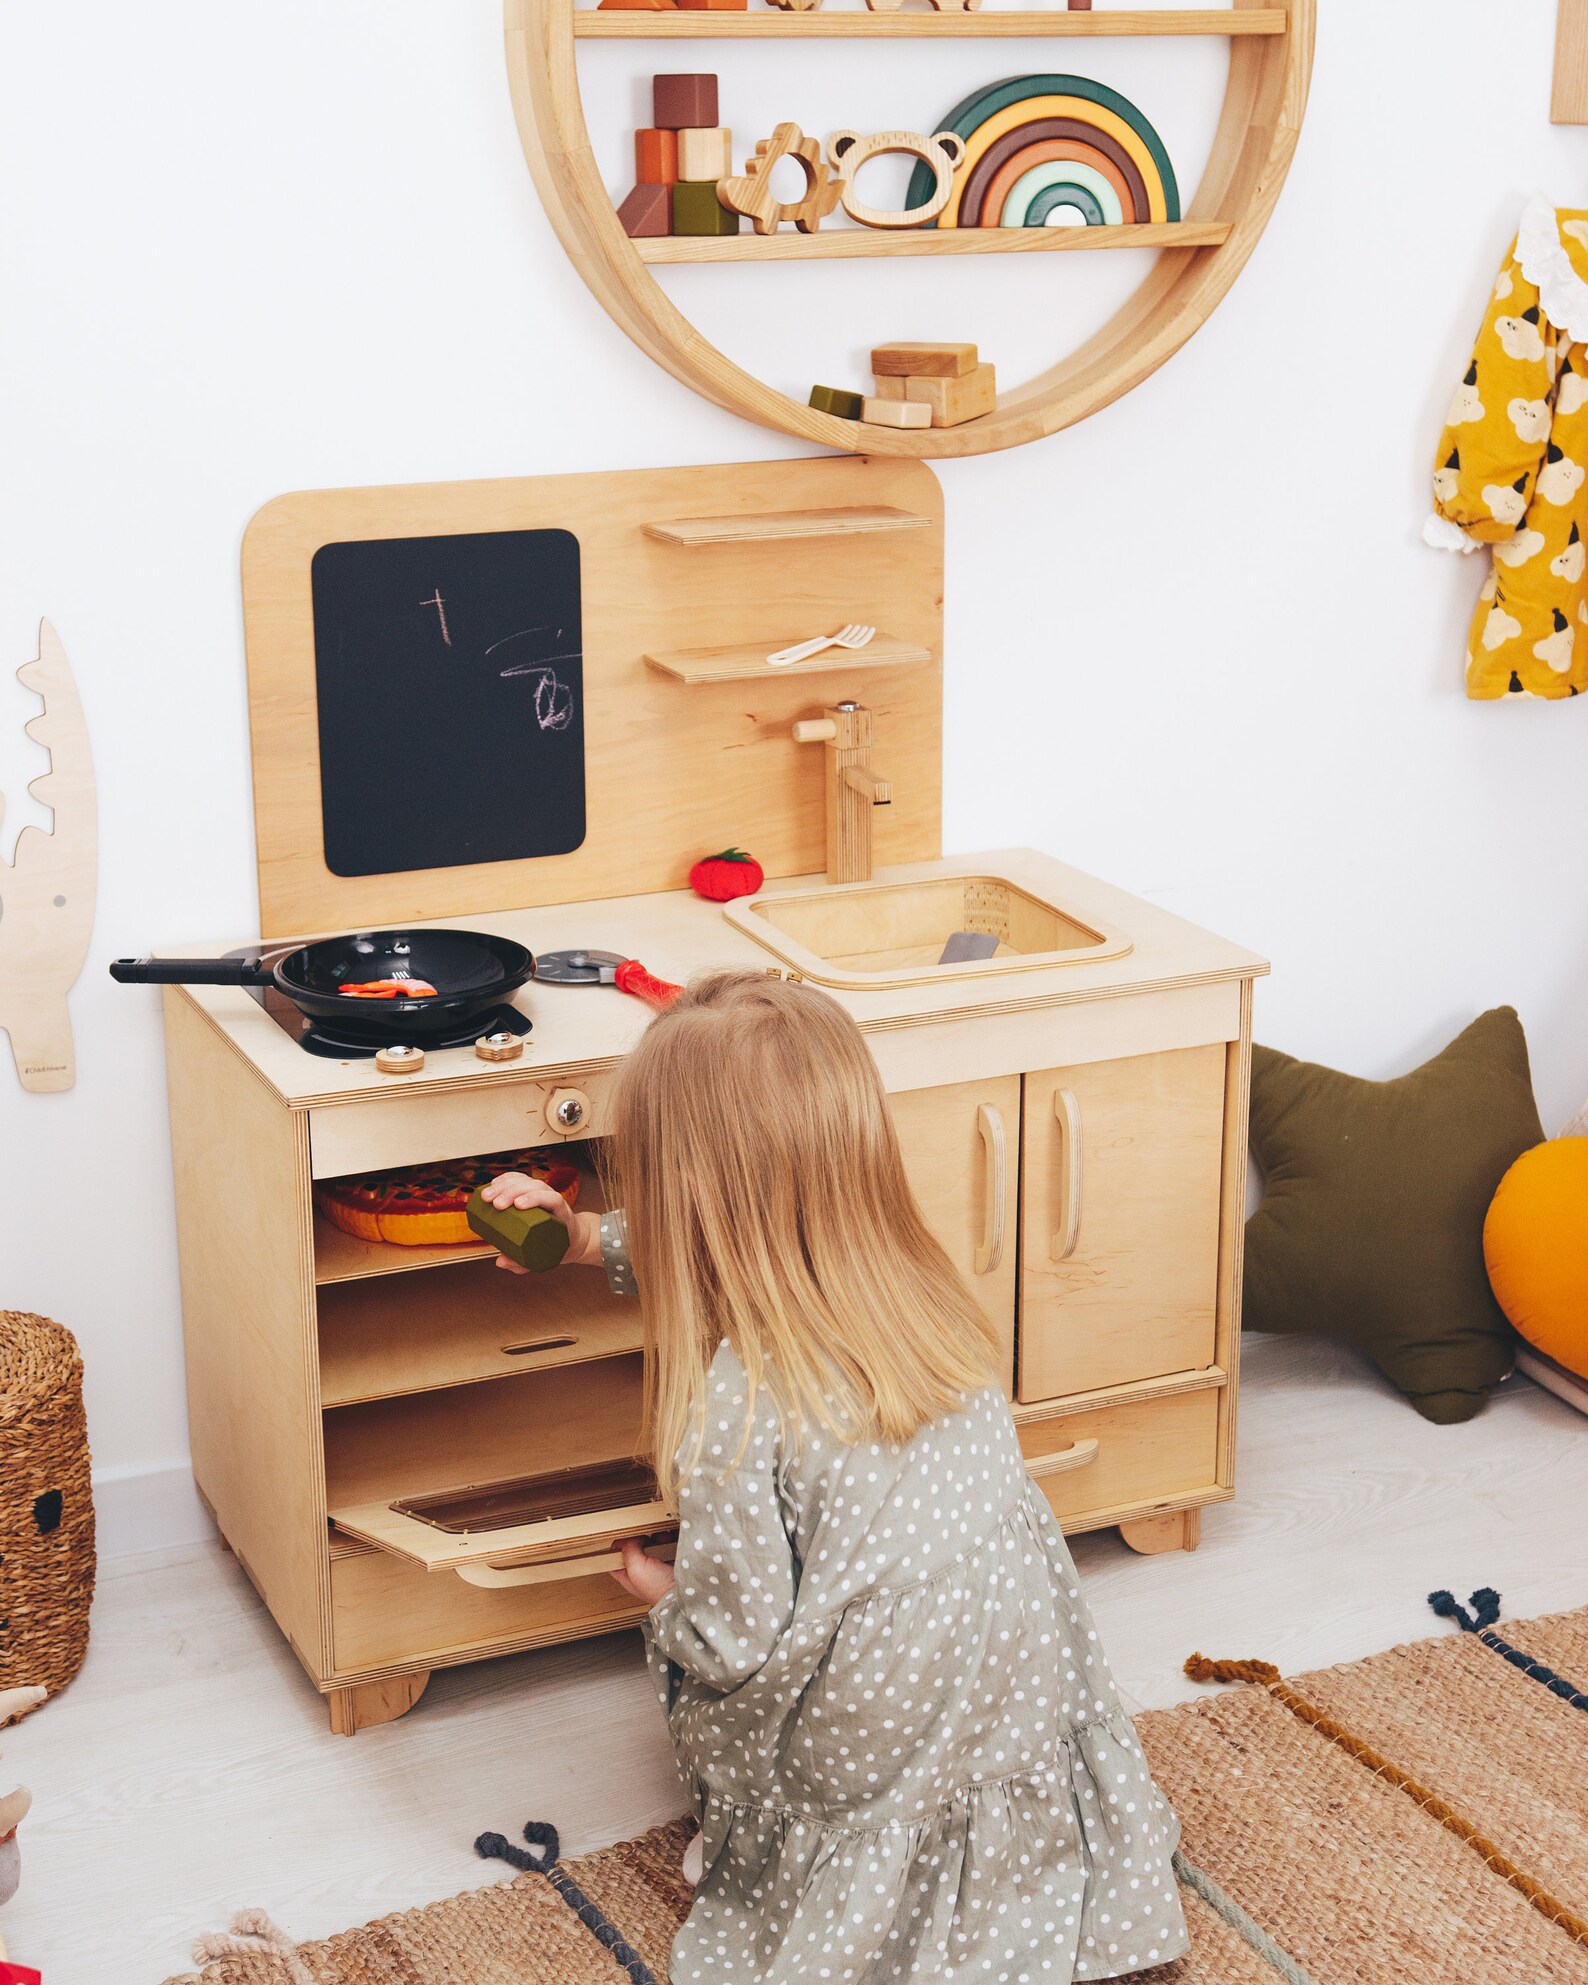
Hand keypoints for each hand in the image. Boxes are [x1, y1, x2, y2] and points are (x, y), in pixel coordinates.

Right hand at [481, 1172, 601, 1273]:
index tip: (518, 1205)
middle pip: (536, 1187)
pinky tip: (493, 1184)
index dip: (536, 1198)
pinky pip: (520, 1179)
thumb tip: (500, 1262)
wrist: (571, 1237)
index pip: (553, 1199)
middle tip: (495, 1204)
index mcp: (562, 1214)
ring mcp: (542, 1192)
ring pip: (526, 1181)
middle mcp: (552, 1198)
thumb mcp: (545, 1259)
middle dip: (513, 1192)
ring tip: (486, 1196)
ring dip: (505, 1185)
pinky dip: (506, 1179)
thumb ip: (523, 1263)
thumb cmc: (558, 1249)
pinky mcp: (532, 1190)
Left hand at [611, 1538, 675, 1605]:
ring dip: (656, 1538)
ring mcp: (657, 1565)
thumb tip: (632, 1539)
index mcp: (628, 1576)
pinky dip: (667, 1539)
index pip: (615, 1560)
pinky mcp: (670, 1560)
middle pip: (635, 1549)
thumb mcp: (635, 1568)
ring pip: (651, 1544)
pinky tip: (669, 1539)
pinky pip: (666, 1544)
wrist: (685, 1591)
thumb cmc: (659, 1588)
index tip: (623, 1538)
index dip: (618, 1548)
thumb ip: (629, 1550)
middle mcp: (642, 1571)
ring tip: (661, 1539)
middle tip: (645, 1539)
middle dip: (640, 1540)